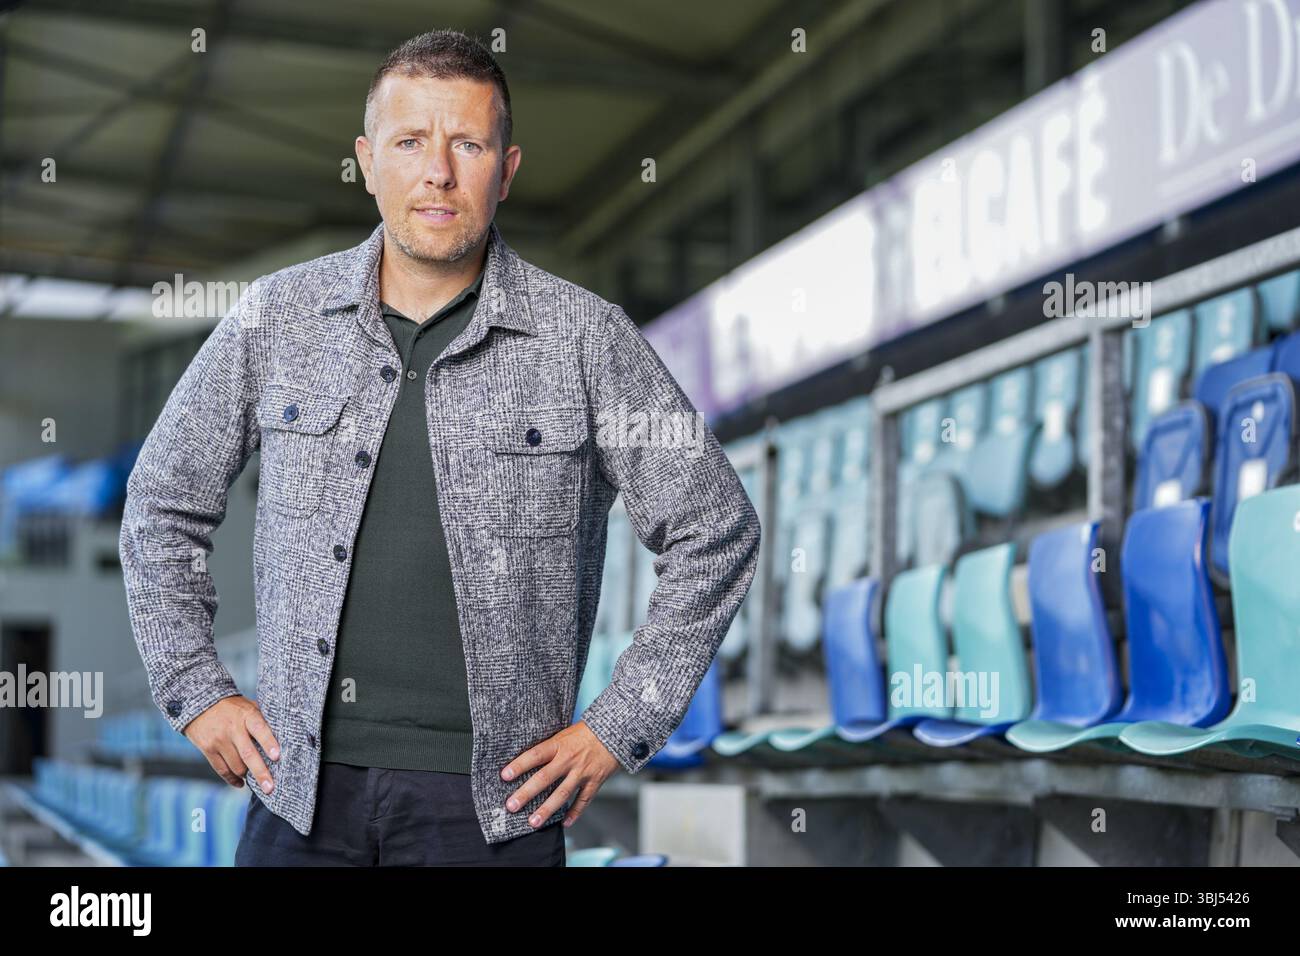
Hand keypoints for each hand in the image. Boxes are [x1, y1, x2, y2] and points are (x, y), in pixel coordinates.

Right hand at [182, 695, 280, 793]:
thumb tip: (283, 738)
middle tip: (270, 788)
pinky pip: (222, 769)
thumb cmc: (233, 708)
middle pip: (248, 754)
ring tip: (258, 780)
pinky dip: (232, 779)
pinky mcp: (208, 749)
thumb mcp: (249, 707)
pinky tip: (240, 783)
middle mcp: (233, 728)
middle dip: (260, 773)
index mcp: (247, 715)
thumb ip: (262, 721)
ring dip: (247, 775)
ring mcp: (219, 740)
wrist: (200, 703)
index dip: (269, 743)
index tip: (276, 757)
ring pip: (236, 765)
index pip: (260, 729)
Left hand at [500, 721, 620, 828]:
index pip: (535, 755)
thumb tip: (525, 762)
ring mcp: (582, 771)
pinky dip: (575, 813)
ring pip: (562, 793)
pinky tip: (565, 823)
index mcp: (559, 744)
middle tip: (511, 806)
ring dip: (547, 809)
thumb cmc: (585, 733)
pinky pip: (584, 800)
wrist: (614, 732)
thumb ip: (548, 748)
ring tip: (533, 822)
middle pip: (544, 778)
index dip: (519, 765)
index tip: (504, 776)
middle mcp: (569, 759)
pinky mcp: (595, 781)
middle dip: (526, 793)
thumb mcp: (564, 734)